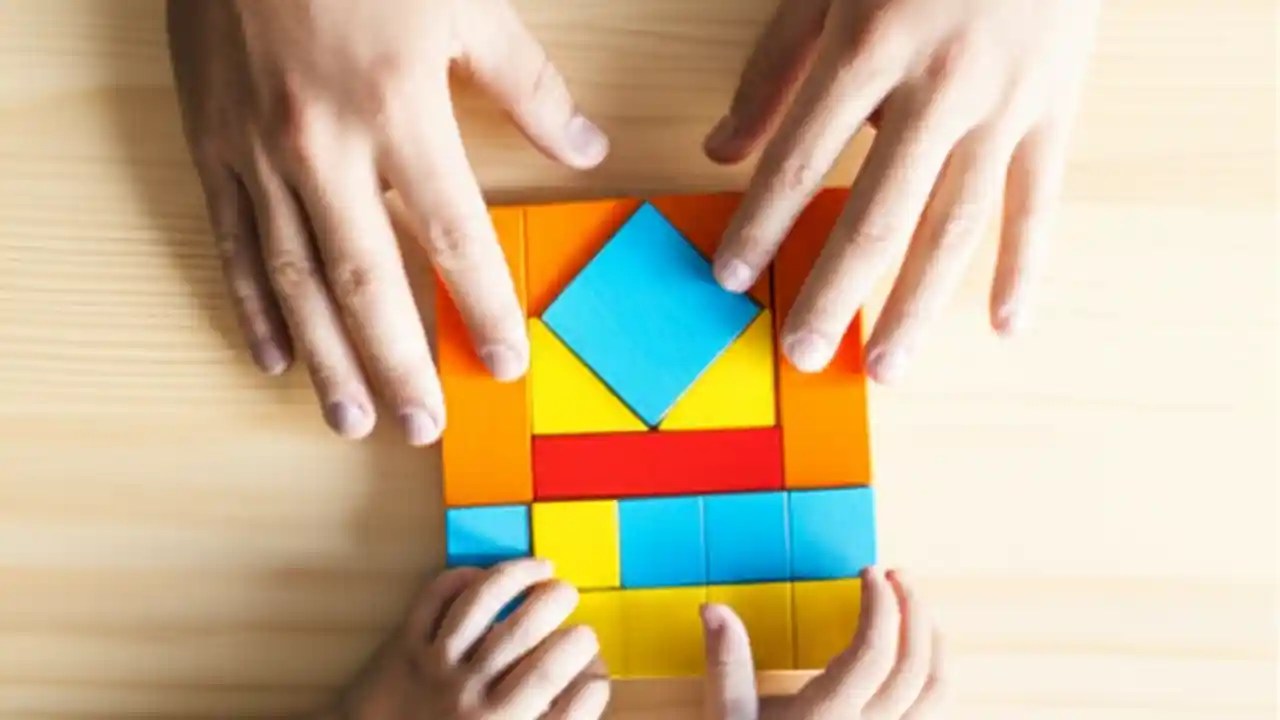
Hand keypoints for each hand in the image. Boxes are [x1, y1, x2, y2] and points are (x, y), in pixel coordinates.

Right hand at [166, 0, 607, 443]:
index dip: (481, 307)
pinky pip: (230, 240)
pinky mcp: (208, 142)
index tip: (505, 360)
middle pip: (366, 281)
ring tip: (351, 419)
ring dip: (325, 357)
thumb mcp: (464, 0)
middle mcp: (322, 147)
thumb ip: (528, 83)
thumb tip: (584, 145)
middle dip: (399, 361)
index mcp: (396, 110)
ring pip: (293, 279)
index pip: (453, 236)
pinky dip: (249, 305)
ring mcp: (256, 151)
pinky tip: (274, 357)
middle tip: (422, 426)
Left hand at [328, 559, 608, 719]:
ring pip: (485, 603)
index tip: (593, 653)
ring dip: (520, 576)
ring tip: (543, 568)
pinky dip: (461, 579)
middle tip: (570, 597)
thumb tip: (592, 682)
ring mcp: (436, 668)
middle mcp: (474, 697)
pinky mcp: (403, 649)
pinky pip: (436, 599)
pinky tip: (483, 576)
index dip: (590, 659)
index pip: (567, 682)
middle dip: (561, 604)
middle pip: (533, 635)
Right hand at [701, 568, 946, 719]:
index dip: (880, 603)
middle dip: (914, 610)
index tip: (869, 573)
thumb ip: (727, 668)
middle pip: (916, 666)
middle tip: (896, 576)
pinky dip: (937, 681)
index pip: (873, 650)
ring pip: (940, 694)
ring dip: (935, 643)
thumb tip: (714, 610)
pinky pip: (936, 717)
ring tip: (916, 610)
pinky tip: (919, 662)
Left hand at [705, 0, 1099, 381]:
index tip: (732, 276)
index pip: (801, 159)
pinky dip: (1026, 266)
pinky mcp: (1059, 110)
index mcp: (871, 47)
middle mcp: (939, 86)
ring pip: (956, 224)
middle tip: (800, 352)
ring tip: (886, 366)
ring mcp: (1006, 104)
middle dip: (834, 290)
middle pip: (878, 212)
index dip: (762, 223)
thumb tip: (722, 150)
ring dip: (918, 304)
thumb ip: (775, 69)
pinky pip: (1040, 202)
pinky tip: (1004, 325)